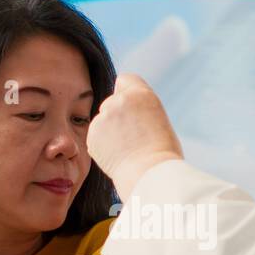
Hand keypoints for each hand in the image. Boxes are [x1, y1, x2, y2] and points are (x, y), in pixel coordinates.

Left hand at [87, 74, 184, 197]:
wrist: (149, 175)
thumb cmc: (162, 153)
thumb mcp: (159, 120)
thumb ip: (140, 110)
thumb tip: (128, 114)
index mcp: (141, 94)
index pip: (124, 80)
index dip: (126, 93)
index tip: (130, 107)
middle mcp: (119, 101)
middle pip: (112, 102)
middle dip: (117, 116)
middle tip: (131, 137)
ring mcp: (103, 118)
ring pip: (102, 121)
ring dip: (109, 132)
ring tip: (126, 150)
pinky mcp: (92, 135)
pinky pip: (96, 138)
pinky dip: (102, 146)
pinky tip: (117, 157)